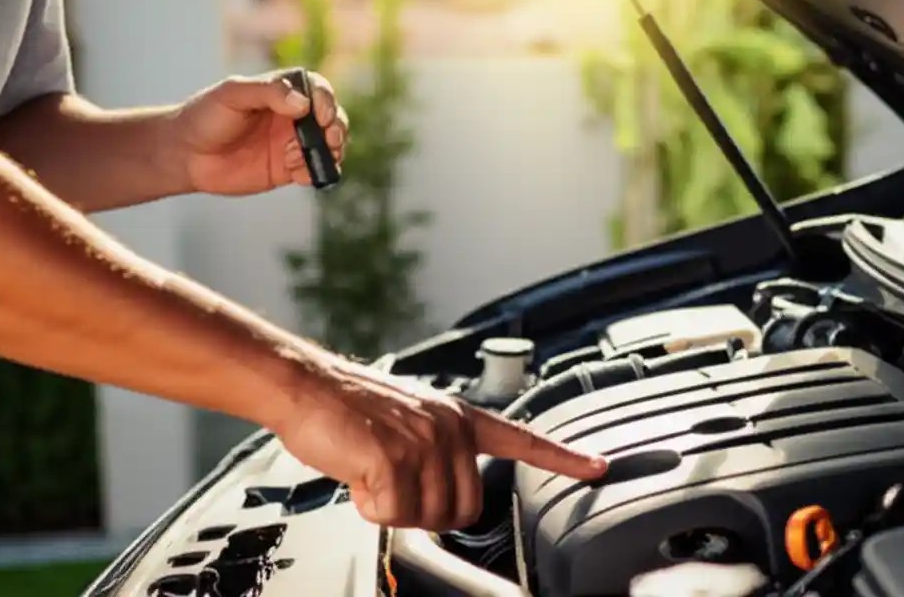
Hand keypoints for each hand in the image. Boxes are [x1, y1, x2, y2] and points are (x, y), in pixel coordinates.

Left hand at [170, 71, 348, 195]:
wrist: (185, 154)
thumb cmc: (205, 116)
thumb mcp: (231, 94)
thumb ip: (266, 92)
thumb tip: (302, 104)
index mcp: (282, 92)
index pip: (317, 90)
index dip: (326, 100)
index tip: (321, 115)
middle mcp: (293, 116)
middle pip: (331, 117)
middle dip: (337, 127)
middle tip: (330, 138)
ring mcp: (292, 143)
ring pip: (329, 144)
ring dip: (332, 150)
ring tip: (315, 157)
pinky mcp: (288, 169)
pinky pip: (314, 170)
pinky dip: (317, 172)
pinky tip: (301, 175)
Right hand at [274, 358, 607, 530]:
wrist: (306, 386)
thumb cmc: (348, 408)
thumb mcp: (409, 422)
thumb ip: (438, 451)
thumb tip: (445, 497)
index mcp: (459, 416)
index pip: (522, 439)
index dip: (563, 459)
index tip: (597, 466)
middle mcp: (451, 427)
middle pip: (466, 511)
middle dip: (427, 511)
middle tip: (392, 483)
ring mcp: (425, 442)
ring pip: (428, 518)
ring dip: (393, 507)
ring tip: (372, 469)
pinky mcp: (394, 457)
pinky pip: (391, 514)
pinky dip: (368, 505)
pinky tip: (357, 472)